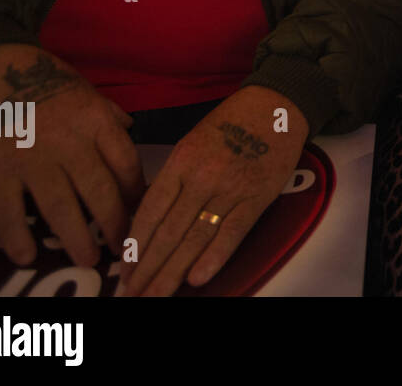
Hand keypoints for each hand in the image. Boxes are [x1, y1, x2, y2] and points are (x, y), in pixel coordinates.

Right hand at [0, 44, 141, 267]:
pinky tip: (28, 257)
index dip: (137, 193)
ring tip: (90, 259)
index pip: (126, 164)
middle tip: (125, 250)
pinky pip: (8, 212)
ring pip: (60, 208)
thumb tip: (131, 128)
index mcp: (95, 122)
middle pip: (101, 193)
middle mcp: (69, 144)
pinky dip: (17, 238)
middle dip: (116, 225)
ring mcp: (31, 160)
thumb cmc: (41, 76)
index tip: (142, 211)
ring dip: (77, 238)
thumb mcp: (83, 89)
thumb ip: (107, 113)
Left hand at [116, 86, 307, 295]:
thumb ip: (174, 178)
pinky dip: (214, 257)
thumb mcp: (192, 141)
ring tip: (156, 295)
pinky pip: (232, 233)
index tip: (124, 270)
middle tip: (133, 294)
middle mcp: (202, 177)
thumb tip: (153, 218)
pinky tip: (197, 279)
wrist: (276, 106)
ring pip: (196, 238)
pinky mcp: (257, 198)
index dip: (135, 245)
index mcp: (182, 160)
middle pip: (169, 232)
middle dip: (148, 268)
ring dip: (173, 272)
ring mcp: (231, 189)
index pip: (150, 211)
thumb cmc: (232, 122)